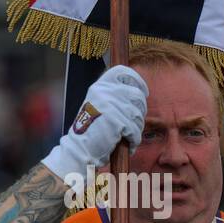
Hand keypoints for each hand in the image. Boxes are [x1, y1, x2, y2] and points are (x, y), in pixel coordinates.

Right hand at [42, 65, 147, 182]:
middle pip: (137, 95)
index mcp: (100, 86)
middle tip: (134, 122)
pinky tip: (130, 144)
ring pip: (138, 114)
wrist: (79, 149)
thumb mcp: (99, 105)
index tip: (144, 92)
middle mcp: (105, 92)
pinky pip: (135, 129)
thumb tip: (138, 92)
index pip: (123, 72)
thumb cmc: (91, 131)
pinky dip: (134, 139)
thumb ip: (114, 96)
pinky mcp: (117, 121)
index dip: (137, 81)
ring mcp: (111, 105)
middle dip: (140, 110)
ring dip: (137, 127)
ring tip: (129, 135)